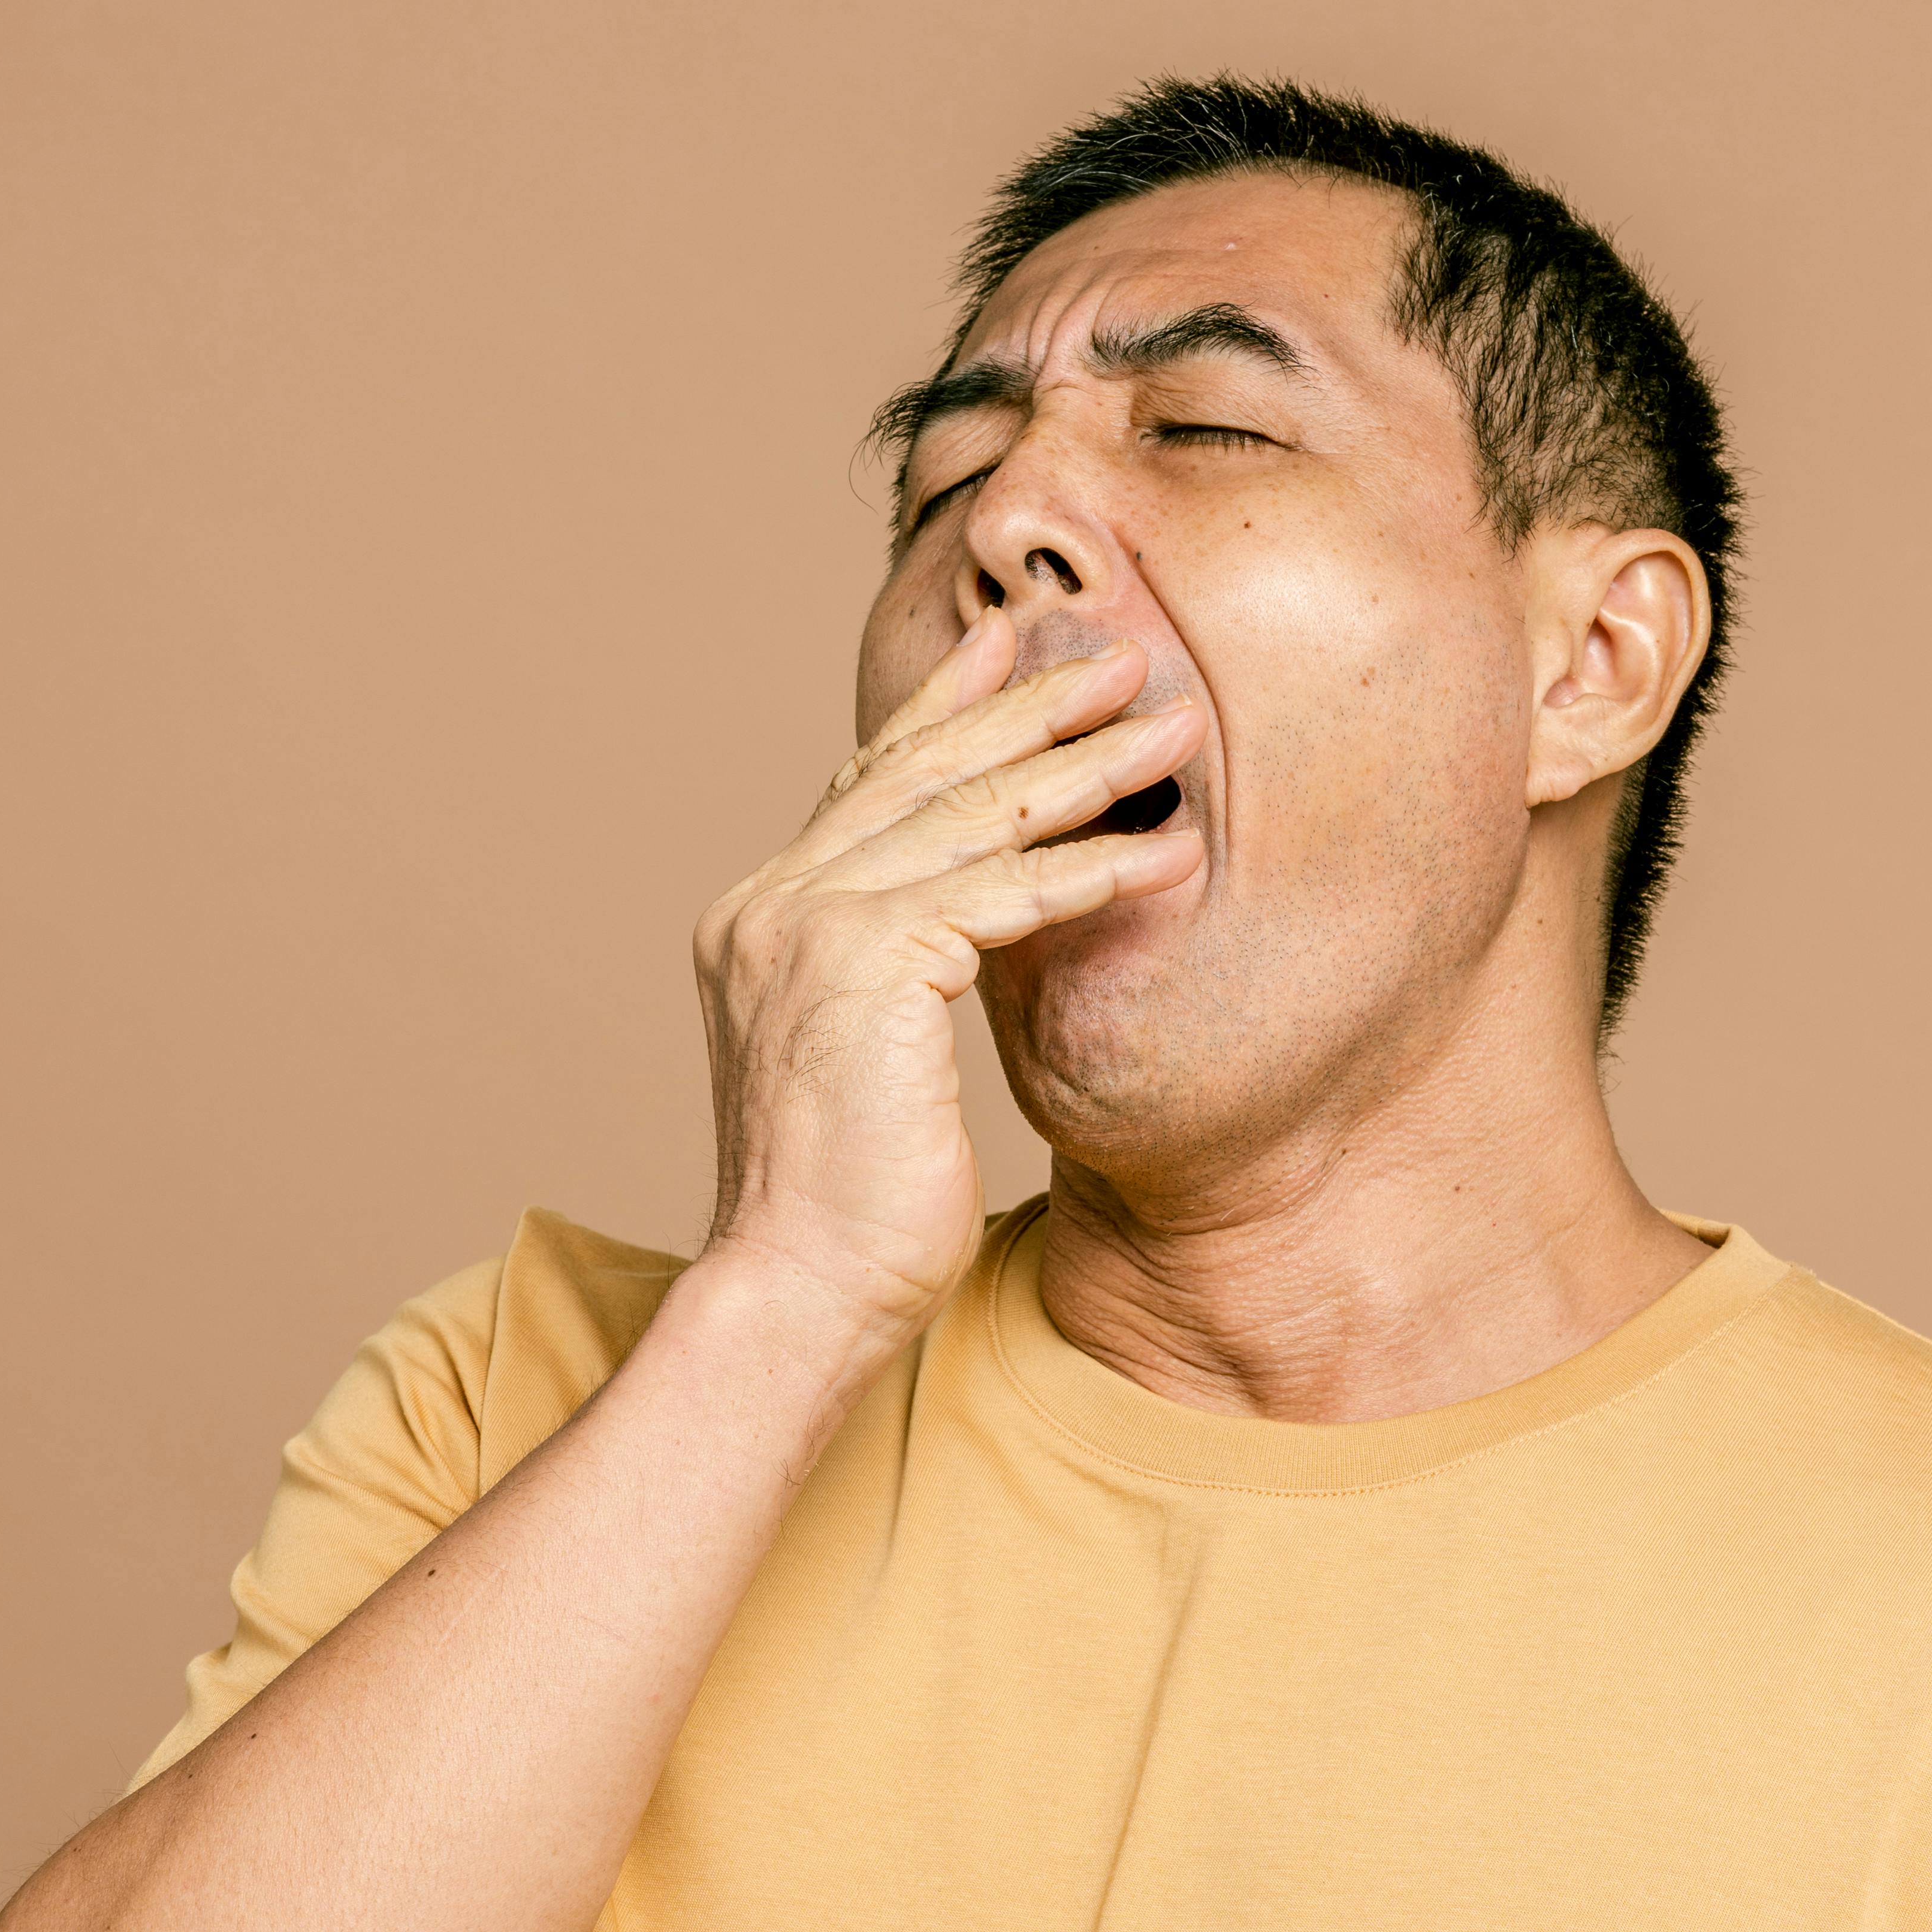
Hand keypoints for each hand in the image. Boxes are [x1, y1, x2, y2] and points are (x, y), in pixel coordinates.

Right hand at [693, 610, 1202, 1354]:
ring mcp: (807, 926)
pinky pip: (1002, 896)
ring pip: (970, 820)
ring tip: (1172, 731)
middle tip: (1121, 653)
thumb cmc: (844, 1210)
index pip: (865, 786)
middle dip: (1029, 705)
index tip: (1006, 642)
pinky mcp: (865, 963)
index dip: (942, 709)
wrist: (795, 1289)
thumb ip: (889, 975)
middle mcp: (768, 905)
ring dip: (1085, 770)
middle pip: (921, 776)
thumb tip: (952, 933)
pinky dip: (1089, 875)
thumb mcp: (863, 1061)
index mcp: (758, 920)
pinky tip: (1164, 859)